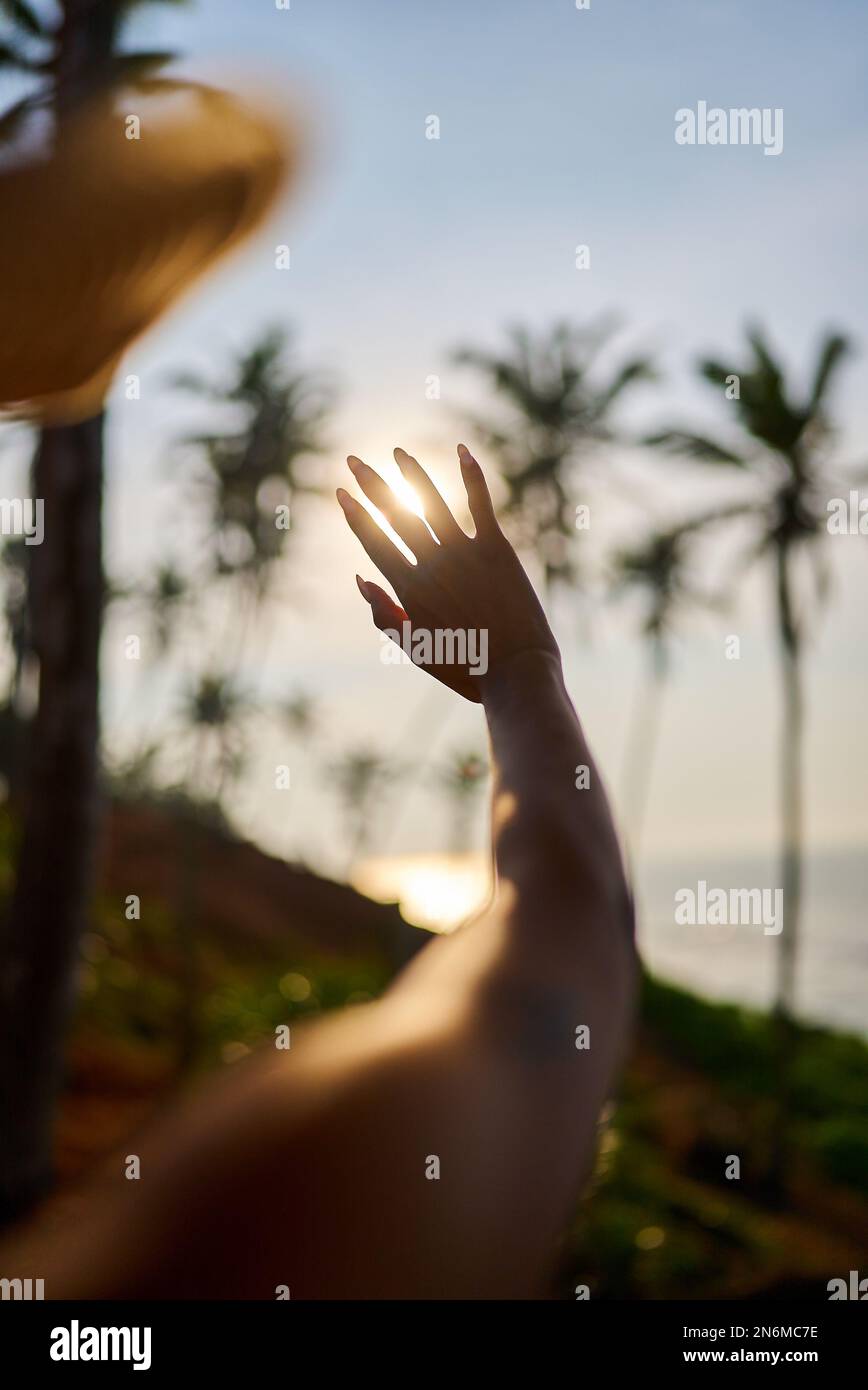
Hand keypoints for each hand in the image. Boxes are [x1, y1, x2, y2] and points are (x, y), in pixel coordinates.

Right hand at [337, 444, 559, 701]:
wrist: (515, 671)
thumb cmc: (465, 666)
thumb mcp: (415, 647)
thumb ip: (384, 614)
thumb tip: (360, 579)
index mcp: (409, 588)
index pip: (374, 543)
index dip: (356, 516)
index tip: (341, 494)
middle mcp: (431, 563)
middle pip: (394, 515)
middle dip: (371, 486)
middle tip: (353, 461)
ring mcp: (464, 552)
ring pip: (431, 502)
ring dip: (412, 474)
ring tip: (398, 453)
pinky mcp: (496, 548)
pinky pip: (480, 504)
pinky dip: (470, 475)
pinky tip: (462, 450)